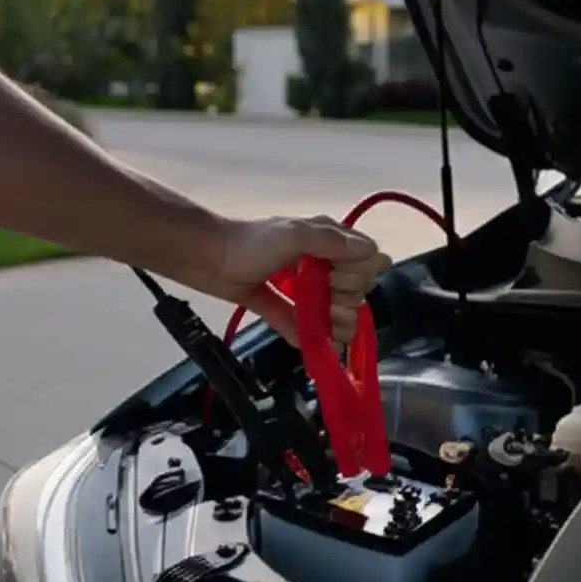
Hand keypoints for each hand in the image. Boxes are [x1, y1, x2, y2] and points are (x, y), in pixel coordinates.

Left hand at [210, 215, 391, 347]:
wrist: (206, 258)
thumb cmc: (252, 243)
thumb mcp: (295, 236)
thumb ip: (333, 244)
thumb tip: (374, 254)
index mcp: (325, 239)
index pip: (364, 260)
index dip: (360, 274)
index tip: (343, 278)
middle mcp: (316, 262)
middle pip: (351, 289)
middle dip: (346, 299)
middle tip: (329, 299)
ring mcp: (297, 287)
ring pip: (329, 310)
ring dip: (333, 323)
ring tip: (326, 329)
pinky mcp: (277, 306)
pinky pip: (299, 324)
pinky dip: (307, 335)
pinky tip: (312, 345)